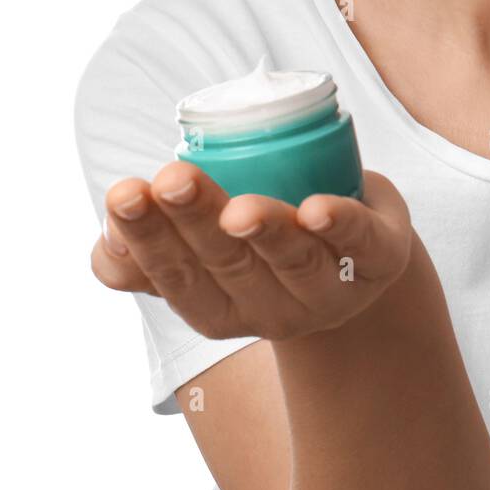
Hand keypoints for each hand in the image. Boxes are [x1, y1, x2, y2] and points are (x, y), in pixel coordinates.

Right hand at [90, 163, 412, 340]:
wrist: (360, 263)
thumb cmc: (262, 249)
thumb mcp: (202, 261)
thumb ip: (144, 257)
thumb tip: (107, 244)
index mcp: (223, 309)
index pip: (177, 277)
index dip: (148, 239)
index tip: (125, 192)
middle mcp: (275, 309)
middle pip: (230, 264)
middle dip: (197, 221)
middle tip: (170, 180)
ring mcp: (333, 289)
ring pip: (294, 260)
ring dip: (266, 232)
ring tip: (239, 207)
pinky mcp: (382, 258)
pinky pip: (364, 243)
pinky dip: (341, 224)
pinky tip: (316, 210)